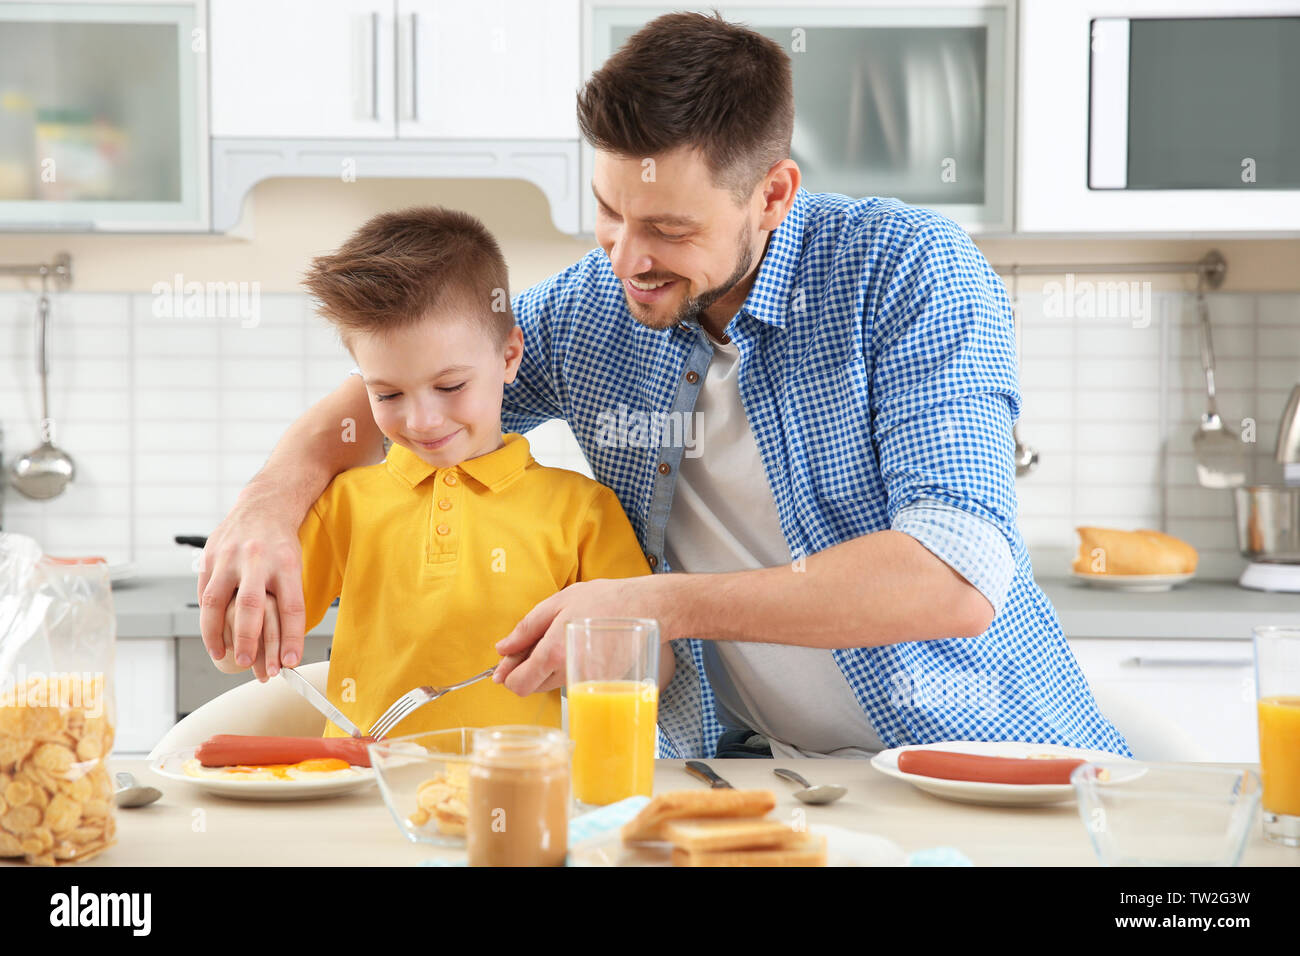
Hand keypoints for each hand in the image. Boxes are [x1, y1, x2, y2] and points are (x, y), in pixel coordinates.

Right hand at [198, 485, 305, 678]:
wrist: (264, 506)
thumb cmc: (283, 546)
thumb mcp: (296, 568)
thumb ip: (288, 602)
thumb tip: (287, 648)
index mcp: (287, 564)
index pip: (292, 607)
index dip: (292, 637)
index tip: (290, 662)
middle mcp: (258, 560)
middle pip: (251, 605)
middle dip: (247, 639)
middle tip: (245, 663)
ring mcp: (230, 556)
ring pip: (216, 600)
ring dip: (215, 633)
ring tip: (221, 655)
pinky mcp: (210, 556)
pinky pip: (204, 591)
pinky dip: (206, 616)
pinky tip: (211, 633)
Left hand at [492, 577, 664, 695]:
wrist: (646, 607)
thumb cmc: (604, 600)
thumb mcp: (557, 603)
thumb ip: (526, 628)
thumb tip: (502, 649)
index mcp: (554, 654)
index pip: (518, 685)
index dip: (507, 674)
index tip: (506, 663)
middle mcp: (569, 674)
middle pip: (532, 688)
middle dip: (525, 670)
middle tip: (532, 644)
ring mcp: (587, 681)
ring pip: (550, 685)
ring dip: (544, 669)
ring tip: (556, 640)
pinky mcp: (599, 682)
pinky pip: (570, 681)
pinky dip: (564, 668)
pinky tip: (572, 646)